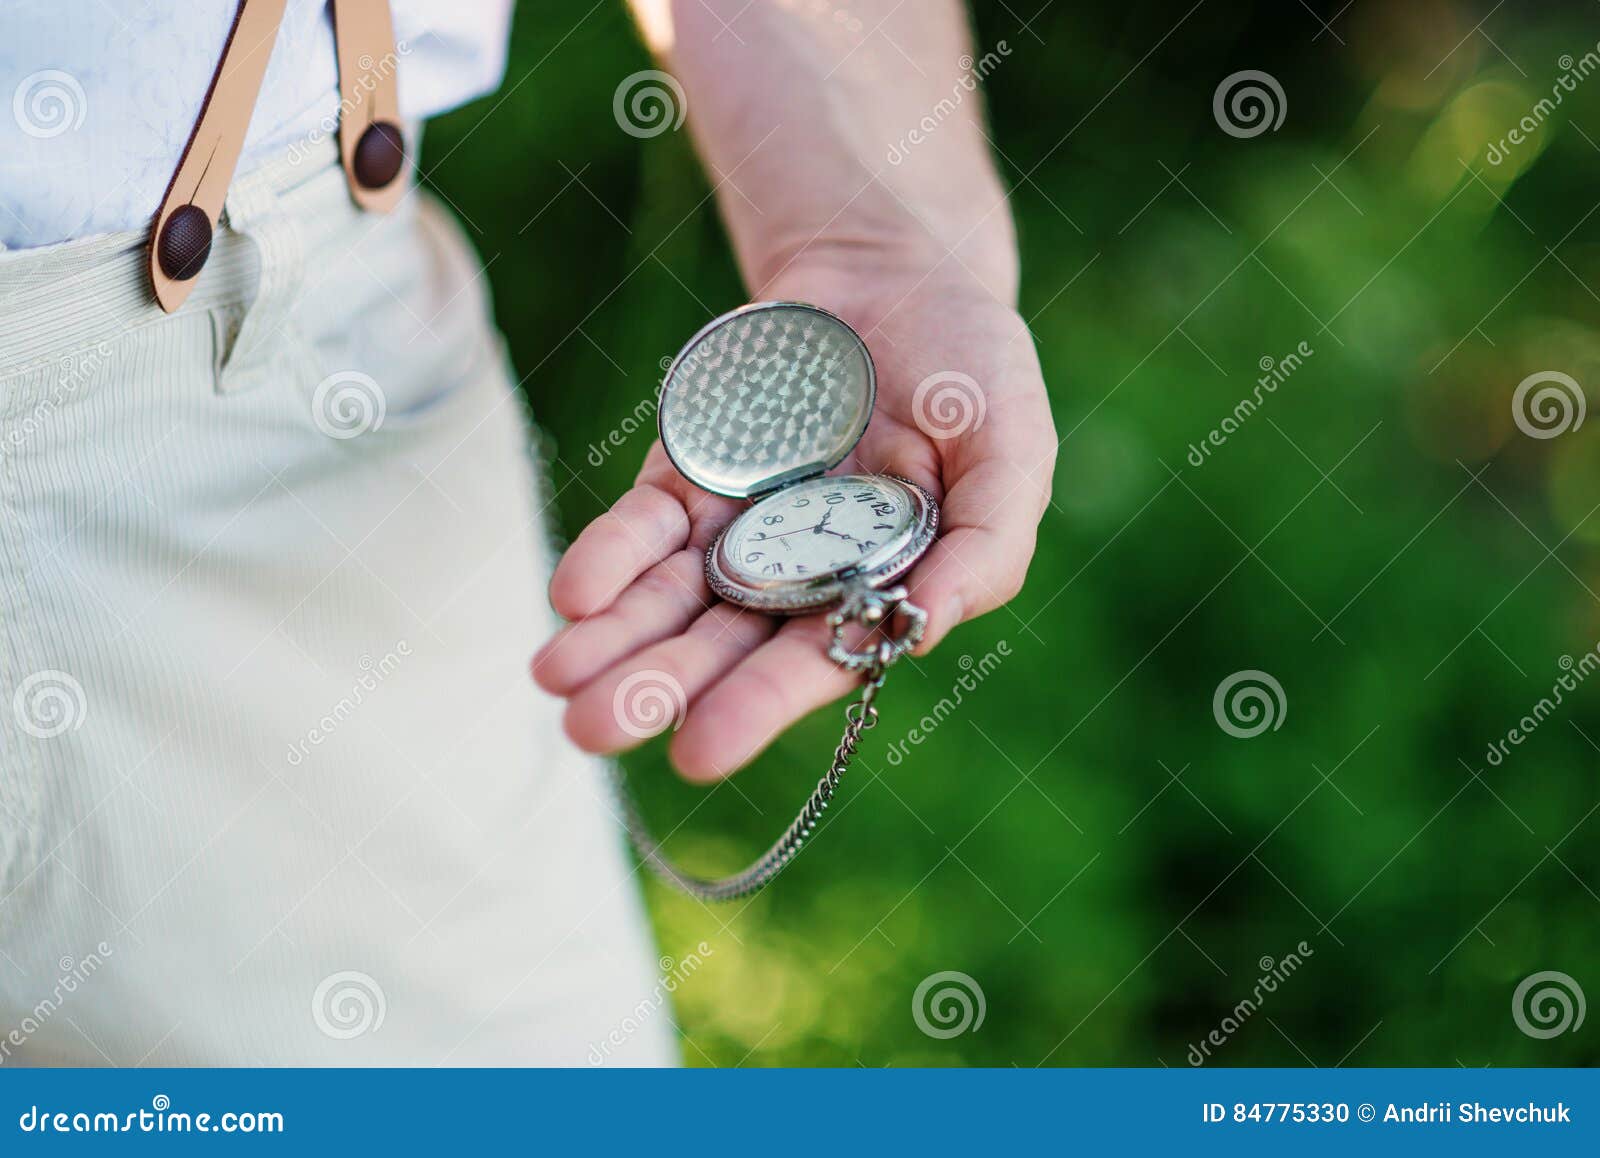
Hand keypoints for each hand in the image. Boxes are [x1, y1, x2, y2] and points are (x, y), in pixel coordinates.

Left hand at [532, 255, 1055, 780]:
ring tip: (553, 680)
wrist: (896, 275)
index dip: (756, 706)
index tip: (696, 750)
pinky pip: (643, 524)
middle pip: (720, 645)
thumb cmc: (970, 373)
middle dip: (658, 687)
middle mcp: (800, 578)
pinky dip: (607, 556)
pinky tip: (570, 594)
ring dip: (611, 641)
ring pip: (666, 599)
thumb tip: (924, 628)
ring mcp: (736, 528)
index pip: (813, 660)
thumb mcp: (1009, 449)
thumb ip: (984, 542)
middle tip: (594, 729)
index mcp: (878, 590)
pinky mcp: (688, 475)